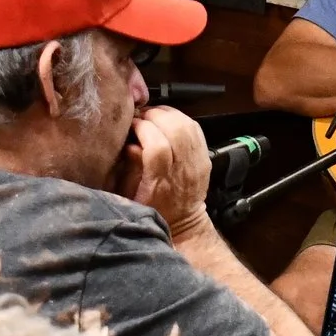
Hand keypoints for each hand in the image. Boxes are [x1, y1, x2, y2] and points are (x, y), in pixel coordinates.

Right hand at [118, 106, 211, 237]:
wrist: (184, 220)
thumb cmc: (154, 209)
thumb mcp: (133, 195)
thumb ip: (131, 168)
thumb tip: (130, 144)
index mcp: (161, 181)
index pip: (157, 145)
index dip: (143, 128)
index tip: (131, 124)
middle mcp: (183, 169)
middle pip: (175, 130)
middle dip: (155, 116)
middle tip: (141, 115)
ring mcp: (197, 162)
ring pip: (187, 126)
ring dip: (168, 114)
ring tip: (153, 115)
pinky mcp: (205, 158)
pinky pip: (197, 129)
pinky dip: (182, 119)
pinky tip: (169, 120)